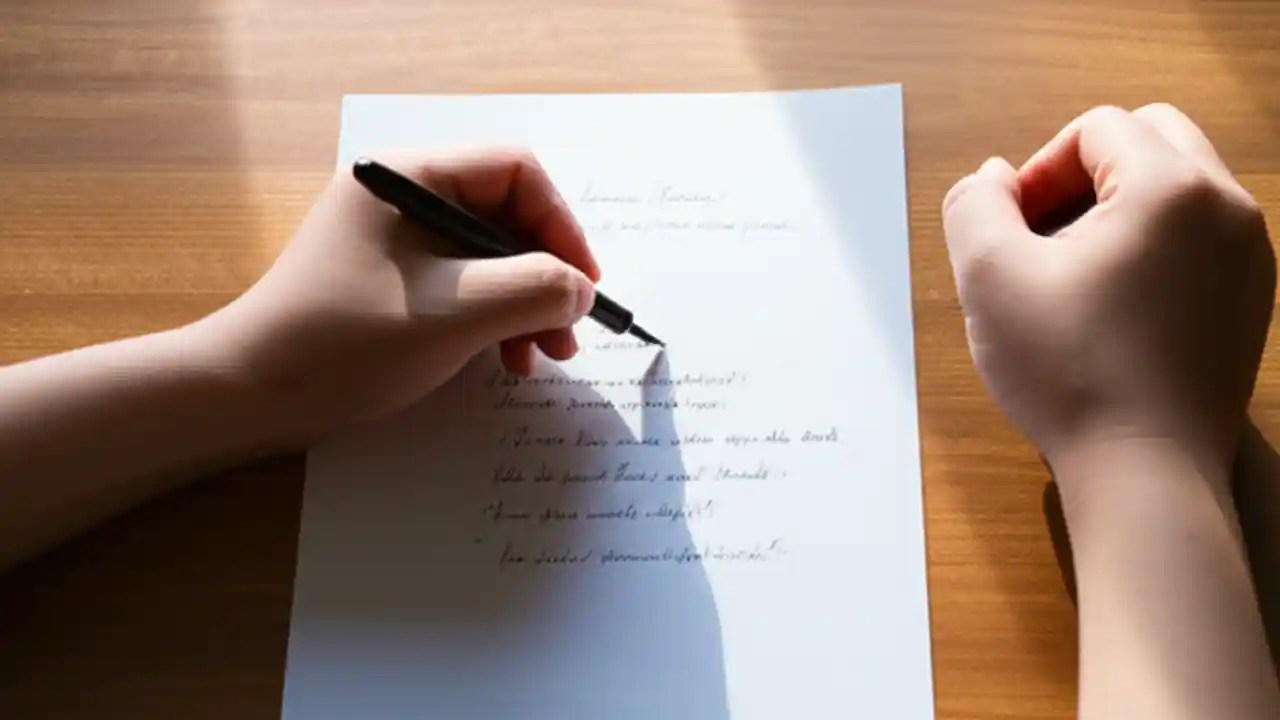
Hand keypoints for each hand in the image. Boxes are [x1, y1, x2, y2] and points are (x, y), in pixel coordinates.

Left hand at [203, 149, 600, 439]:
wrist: (250, 394)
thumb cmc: (345, 343)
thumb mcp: (455, 314)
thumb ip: (533, 291)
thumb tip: (581, 290)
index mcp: (411, 177)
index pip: (516, 173)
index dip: (561, 226)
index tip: (581, 286)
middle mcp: (403, 197)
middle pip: (506, 217)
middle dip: (544, 276)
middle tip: (565, 335)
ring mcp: (394, 240)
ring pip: (488, 257)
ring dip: (524, 304)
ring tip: (538, 356)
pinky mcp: (389, 282)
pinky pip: (461, 285)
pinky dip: (491, 319)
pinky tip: (501, 358)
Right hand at [942, 104, 1273, 482]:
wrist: (1146, 471)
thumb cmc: (1066, 370)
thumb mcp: (988, 278)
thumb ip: (974, 206)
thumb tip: (993, 179)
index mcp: (1172, 187)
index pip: (1098, 128)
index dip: (1040, 168)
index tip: (1013, 231)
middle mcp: (1229, 207)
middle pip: (1152, 139)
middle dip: (1086, 175)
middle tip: (1043, 239)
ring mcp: (1251, 256)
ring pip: (1179, 188)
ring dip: (1119, 209)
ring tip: (1073, 276)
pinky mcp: (1252, 300)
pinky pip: (1200, 238)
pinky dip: (1153, 247)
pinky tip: (1113, 309)